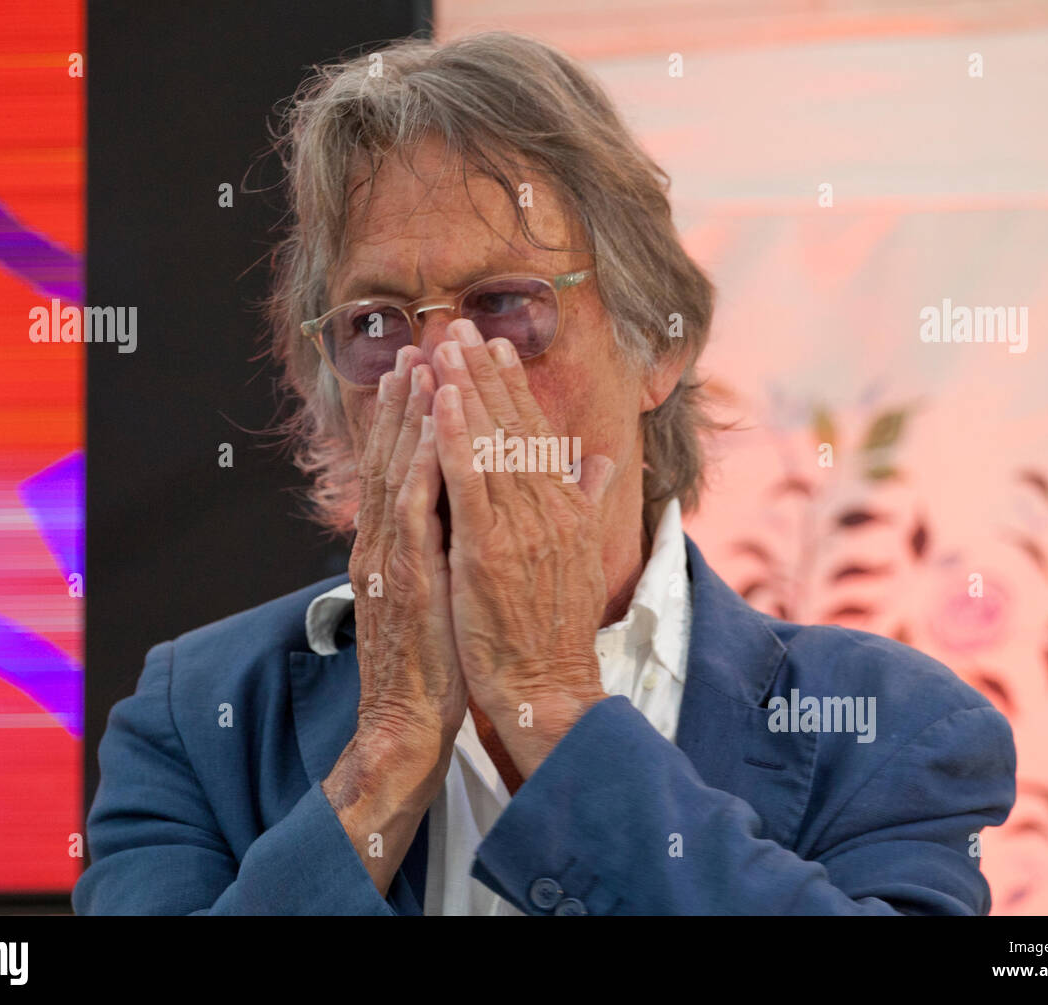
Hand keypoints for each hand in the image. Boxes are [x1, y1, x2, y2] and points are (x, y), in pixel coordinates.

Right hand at [325, 348, 465, 894]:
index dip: (414, 414)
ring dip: (411, 418)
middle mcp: (383, 542)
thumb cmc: (433, 655)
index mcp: (394, 543)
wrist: (408, 720)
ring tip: (425, 368)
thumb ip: (446, 543)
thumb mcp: (440, 590)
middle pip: (392, 455)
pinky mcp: (403, 580)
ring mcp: (388, 559)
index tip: (431, 367)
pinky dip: (419, 468)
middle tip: (426, 345)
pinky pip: (411, 514)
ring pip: (397, 472)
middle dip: (410, 398)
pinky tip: (435, 435)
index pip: (401, 464)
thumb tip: (464, 505)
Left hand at [430, 321, 615, 779]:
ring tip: (446, 345)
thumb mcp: (582, 556)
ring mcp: (519, 528)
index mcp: (567, 509)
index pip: (538, 434)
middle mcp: (548, 509)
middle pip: (514, 426)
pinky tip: (444, 401)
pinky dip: (457, 437)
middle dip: (487, 372)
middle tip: (462, 325)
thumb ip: (590, 502)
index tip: (497, 346)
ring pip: (491, 443)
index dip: (515, 388)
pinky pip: (470, 481)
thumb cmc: (555, 628)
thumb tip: (604, 461)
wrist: (546, 686)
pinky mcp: (488, 549)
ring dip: (468, 389)